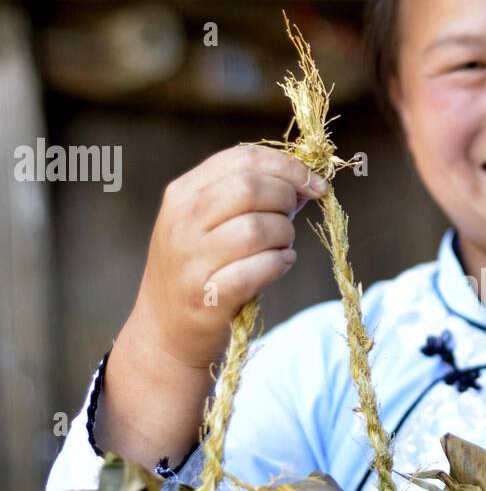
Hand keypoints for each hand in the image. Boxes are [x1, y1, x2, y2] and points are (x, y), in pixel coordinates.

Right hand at [130, 144, 326, 371]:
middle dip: (286, 200)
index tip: (315, 183)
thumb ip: (249, 198)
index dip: (287, 166)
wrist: (165, 331)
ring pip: (258, 229)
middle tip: (290, 219)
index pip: (242, 158)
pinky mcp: (208, 296)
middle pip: (251, 188)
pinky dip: (280, 264)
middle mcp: (182, 221)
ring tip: (282, 246)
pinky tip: (280, 264)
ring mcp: (191, 260)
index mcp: (183, 193)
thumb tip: (306, 182)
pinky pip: (260, 268)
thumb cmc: (198, 269)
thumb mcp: (208, 223)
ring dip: (285, 236)